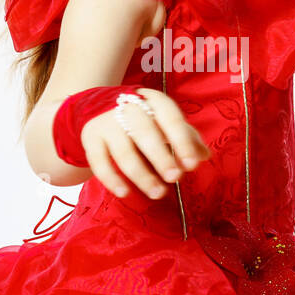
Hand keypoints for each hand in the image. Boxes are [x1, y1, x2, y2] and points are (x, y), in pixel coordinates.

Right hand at [80, 87, 211, 200]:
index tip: (192, 165)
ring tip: (157, 193)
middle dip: (161, 157)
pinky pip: (99, 162)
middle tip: (174, 178)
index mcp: (153, 101)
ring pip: (124, 151)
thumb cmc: (144, 119)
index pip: (170, 118)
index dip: (182, 141)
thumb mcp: (165, 122)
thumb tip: (204, 156)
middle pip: (145, 133)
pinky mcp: (90, 138)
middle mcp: (128, 108)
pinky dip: (111, 179)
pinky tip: (125, 193)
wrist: (100, 109)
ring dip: (142, 175)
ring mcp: (107, 123)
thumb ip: (186, 137)